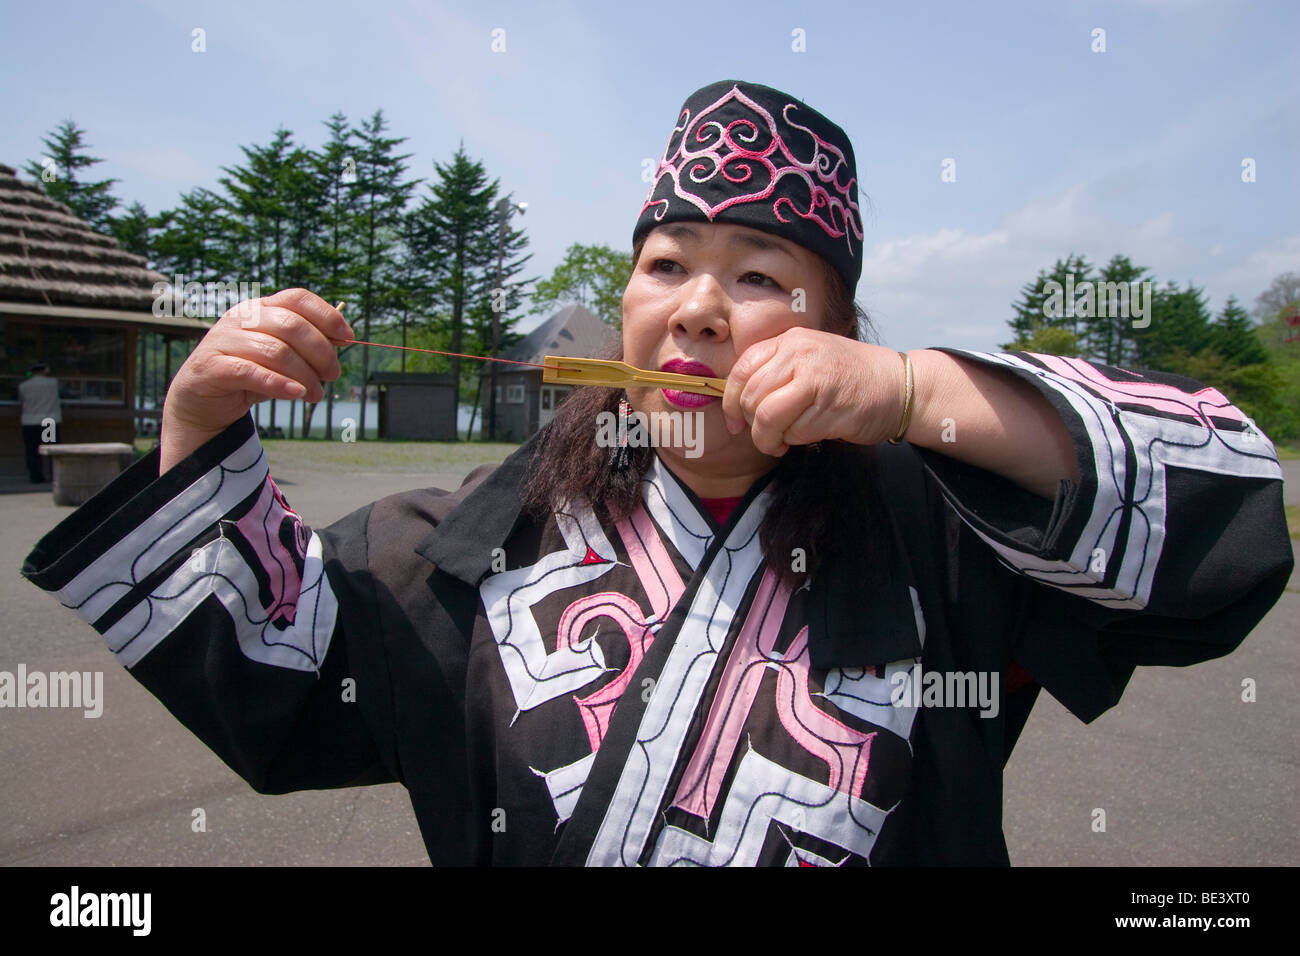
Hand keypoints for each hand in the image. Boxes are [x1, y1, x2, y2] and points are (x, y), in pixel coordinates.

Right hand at [160, 289, 351, 472]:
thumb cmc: (250, 374)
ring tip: (315, 395)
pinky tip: (296, 393)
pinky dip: (278, 384)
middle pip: (292, 325)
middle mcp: (242, 318)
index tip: (348, 338)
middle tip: (333, 375)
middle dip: (321, 353)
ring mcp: (224, 340)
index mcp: (261, 308)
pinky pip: (250, 371)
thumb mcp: (280, 356)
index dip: (327, 315)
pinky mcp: (212, 366)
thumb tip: (343, 340)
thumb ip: (306, 347)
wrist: (202, 399)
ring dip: (305, 376)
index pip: (298, 298)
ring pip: (275, 351)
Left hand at [720, 328, 906, 456]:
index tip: (735, 423)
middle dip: (752, 426)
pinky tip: (811, 435)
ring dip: (769, 439)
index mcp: (789, 341)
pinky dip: (797, 441)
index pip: (741, 370)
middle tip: (767, 436)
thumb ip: (776, 372)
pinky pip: (795, 431)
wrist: (897, 385)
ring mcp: (814, 377)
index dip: (730, 402)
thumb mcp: (809, 361)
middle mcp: (799, 354)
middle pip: (750, 397)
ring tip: (782, 443)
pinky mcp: (829, 404)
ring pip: (766, 417)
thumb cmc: (848, 379)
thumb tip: (737, 403)